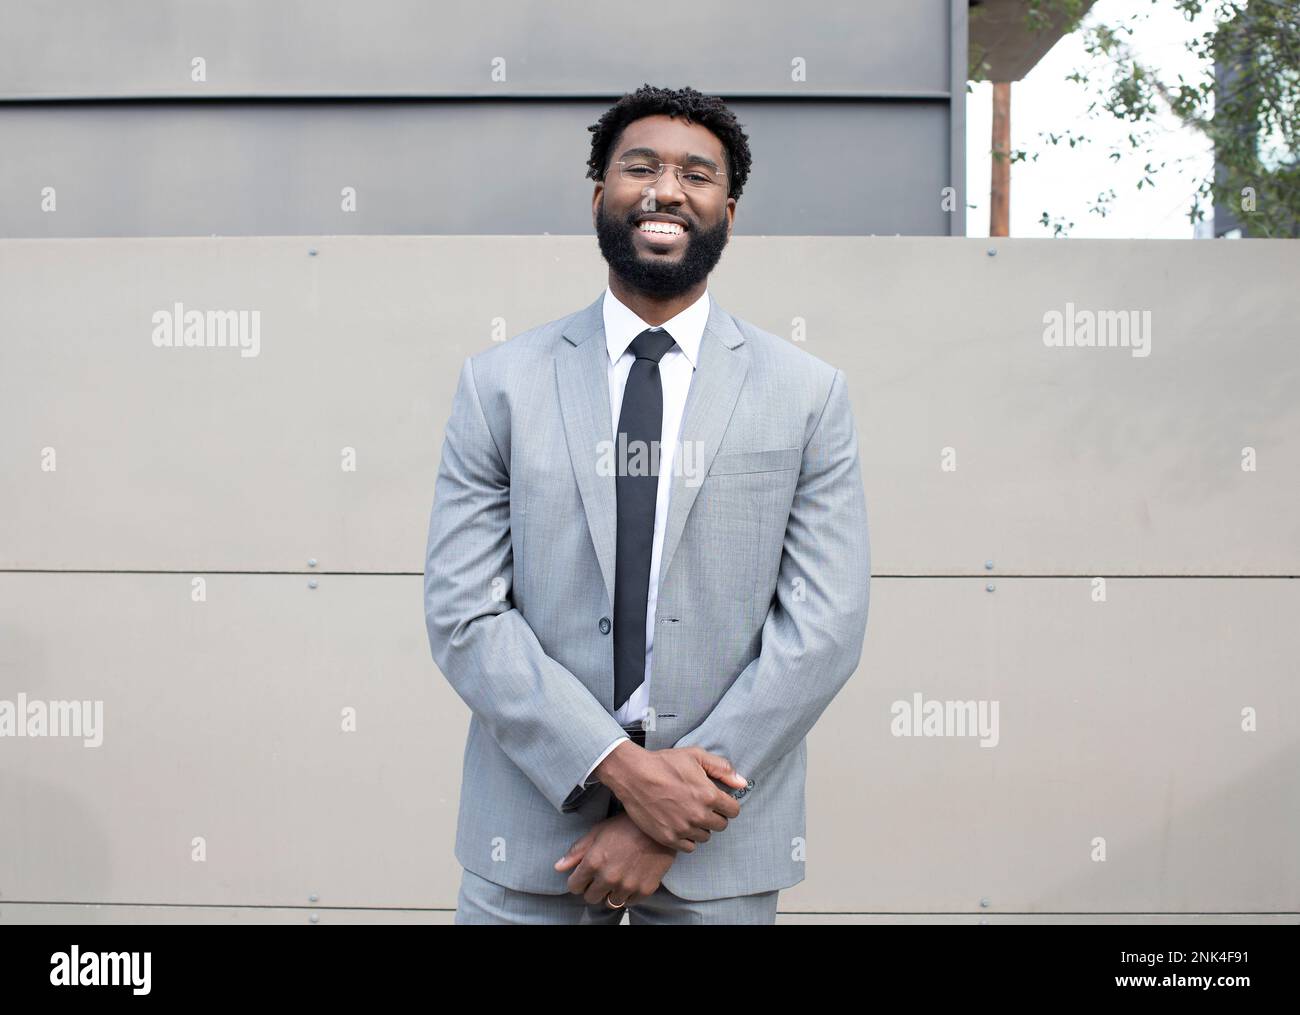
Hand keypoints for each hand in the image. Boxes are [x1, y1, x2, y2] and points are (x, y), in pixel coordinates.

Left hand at [554, 812, 677, 907]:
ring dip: (610, 893)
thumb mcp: (598, 831)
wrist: (659, 827)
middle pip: (590, 898)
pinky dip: (627, 894)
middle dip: (592, 888)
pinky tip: (630, 879)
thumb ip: (577, 851)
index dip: (577, 881)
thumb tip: (559, 867)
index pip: (574, 886)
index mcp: (593, 862)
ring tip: (617, 878)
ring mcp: (627, 886)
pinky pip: (629, 902)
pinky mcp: (644, 890)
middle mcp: (609, 877)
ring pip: (610, 903)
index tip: (583, 876)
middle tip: (601, 876)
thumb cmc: (626, 825)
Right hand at [595, 743, 745, 850]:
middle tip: (702, 806)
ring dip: (701, 827)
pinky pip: (689, 847)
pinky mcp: (668, 838)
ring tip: (689, 814)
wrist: (634, 775)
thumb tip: (742, 782)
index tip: (719, 801)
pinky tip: (680, 825)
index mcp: (709, 795)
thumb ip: (723, 769)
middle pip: (721, 825)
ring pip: (705, 837)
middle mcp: (699, 815)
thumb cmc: (664, 763)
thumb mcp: (696, 756)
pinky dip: (687, 838)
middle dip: (715, 816)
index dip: (727, 804)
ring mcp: (683, 829)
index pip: (733, 811)